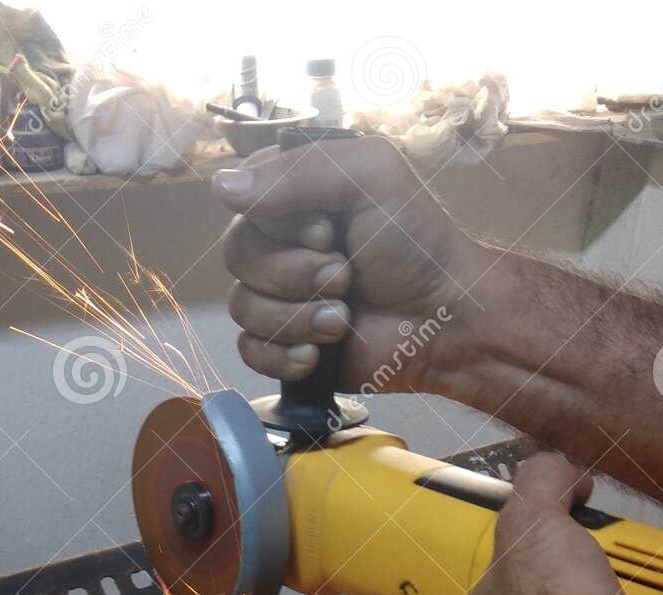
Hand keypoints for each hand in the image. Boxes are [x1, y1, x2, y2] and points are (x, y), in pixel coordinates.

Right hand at [213, 136, 470, 388]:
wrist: (443, 320)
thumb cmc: (416, 243)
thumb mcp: (371, 175)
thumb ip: (300, 169)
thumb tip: (219, 186)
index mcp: (294, 195)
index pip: (242, 200)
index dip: (278, 223)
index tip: (329, 231)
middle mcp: (280, 243)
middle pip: (237, 256)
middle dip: (294, 273)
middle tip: (345, 277)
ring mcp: (281, 295)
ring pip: (243, 307)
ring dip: (298, 317)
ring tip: (344, 318)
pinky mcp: (285, 343)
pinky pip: (249, 350)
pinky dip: (282, 356)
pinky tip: (318, 354)